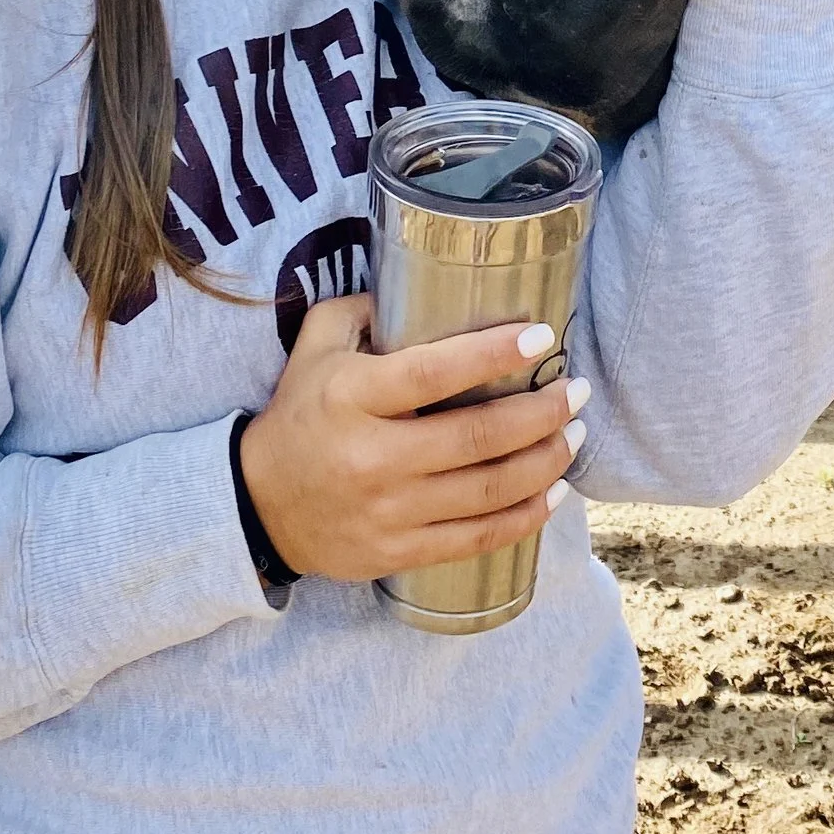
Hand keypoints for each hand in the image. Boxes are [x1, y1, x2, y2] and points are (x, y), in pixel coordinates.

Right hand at [238, 296, 587, 583]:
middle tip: (576, 391)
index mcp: (352, 397)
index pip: (435, 373)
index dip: (495, 354)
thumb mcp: (315, 346)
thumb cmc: (299, 413)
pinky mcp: (398, 552)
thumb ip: (360, 308)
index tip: (541, 337)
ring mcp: (387, 511)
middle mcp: (372, 456)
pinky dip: (524, 517)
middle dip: (541, 413)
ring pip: (487, 491)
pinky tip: (553, 493)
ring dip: (544, 462)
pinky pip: (476, 539)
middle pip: (477, 438)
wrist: (256, 506)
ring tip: (574, 435)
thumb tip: (422, 282)